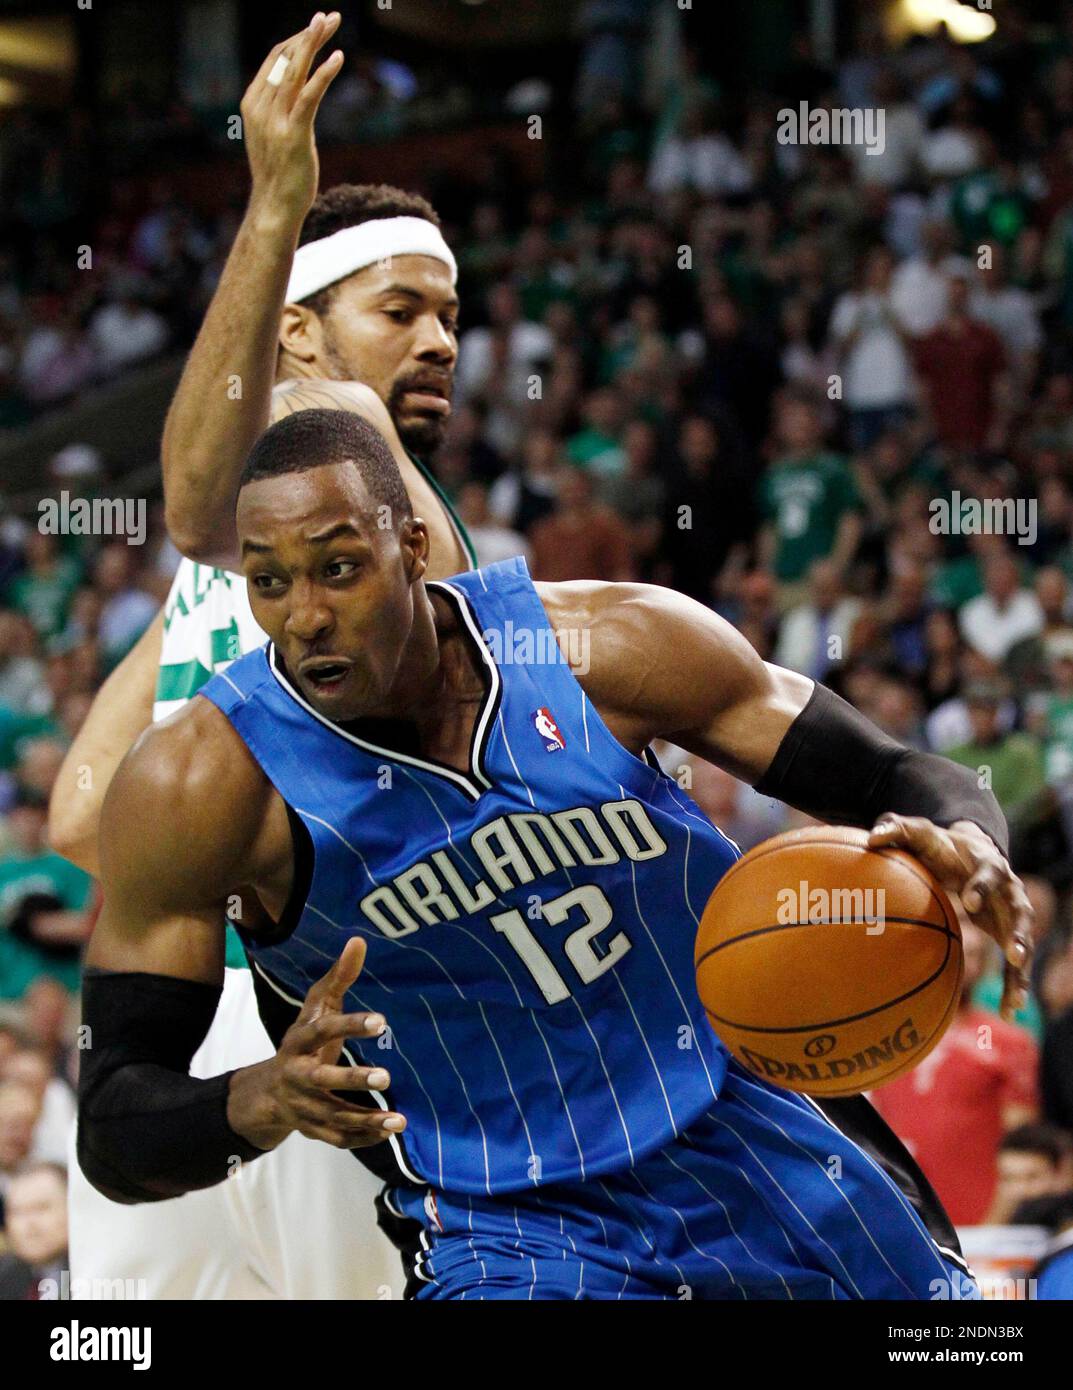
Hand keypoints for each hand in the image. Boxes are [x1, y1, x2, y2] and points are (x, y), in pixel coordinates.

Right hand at [227, 936, 404, 1150]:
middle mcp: (296, 1076)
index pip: (322, 1031)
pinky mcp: (313, 1128)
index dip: (350, 1025)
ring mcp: (303, 1106)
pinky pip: (338, 1138)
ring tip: (399, 1119)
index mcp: (297, 1042)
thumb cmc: (304, 1042)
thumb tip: (359, 940)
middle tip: (387, 1075)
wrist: (270, 1091)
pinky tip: (390, 1130)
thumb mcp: (316, 1009)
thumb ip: (338, 978)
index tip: (382, 1021)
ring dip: (365, 1119)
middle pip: (321, 1080)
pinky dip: (362, 1137)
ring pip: (333, 1116)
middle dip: (352, 1079)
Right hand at [240, 12, 343, 224]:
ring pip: (296, 70)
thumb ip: (280, 110)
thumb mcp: (274, 134)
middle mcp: (260, 107)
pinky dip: (323, 74)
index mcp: (252, 103)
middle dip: (309, 34)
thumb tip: (296, 91)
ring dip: (315, 43)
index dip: (297, 39)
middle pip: (286, 57)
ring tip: (332, 22)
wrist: (274, 207)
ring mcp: (275, 120)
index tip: (317, 27)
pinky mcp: (294, 134)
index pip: (275, 60)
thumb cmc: (279, 174)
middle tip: (330, 17)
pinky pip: (309, 96)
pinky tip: (337, 58)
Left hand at [867, 814, 1032, 1021]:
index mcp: (987, 864)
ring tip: (1016, 998)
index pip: (990, 873)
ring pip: (1024, 942)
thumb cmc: (940, 846)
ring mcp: (1013, 914)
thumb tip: (871, 838)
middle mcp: (1008, 890)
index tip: (969, 902)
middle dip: (1019, 932)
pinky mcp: (1011, 933)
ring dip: (1021, 969)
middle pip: (1020, 910)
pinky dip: (1015, 986)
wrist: (970, 852)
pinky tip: (1009, 1013)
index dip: (982, 886)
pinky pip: (1017, 964)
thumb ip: (896, 830)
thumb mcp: (920, 833)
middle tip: (1013, 954)